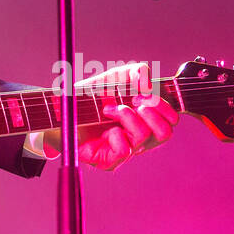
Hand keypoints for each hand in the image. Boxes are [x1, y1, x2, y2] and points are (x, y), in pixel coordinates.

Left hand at [41, 62, 177, 170]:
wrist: (62, 110)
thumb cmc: (91, 97)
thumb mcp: (115, 77)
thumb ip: (136, 72)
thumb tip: (148, 85)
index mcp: (145, 120)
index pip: (172, 119)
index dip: (164, 106)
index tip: (143, 94)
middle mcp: (139, 137)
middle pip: (166, 132)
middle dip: (153, 112)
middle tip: (134, 102)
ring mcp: (126, 150)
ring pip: (144, 137)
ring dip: (127, 116)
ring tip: (109, 109)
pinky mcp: (110, 161)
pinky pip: (125, 151)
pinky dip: (116, 135)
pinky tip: (105, 130)